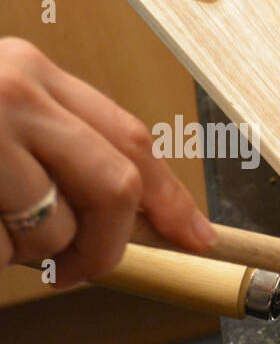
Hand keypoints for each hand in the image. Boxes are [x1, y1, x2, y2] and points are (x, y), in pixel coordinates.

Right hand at [0, 36, 216, 288]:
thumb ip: (58, 151)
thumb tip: (132, 222)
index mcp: (32, 73)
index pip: (129, 139)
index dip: (170, 198)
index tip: (197, 237)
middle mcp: (15, 90)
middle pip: (116, 186)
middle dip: (107, 245)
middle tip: (78, 271)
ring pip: (57, 228)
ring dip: (30, 254)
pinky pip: (2, 246)